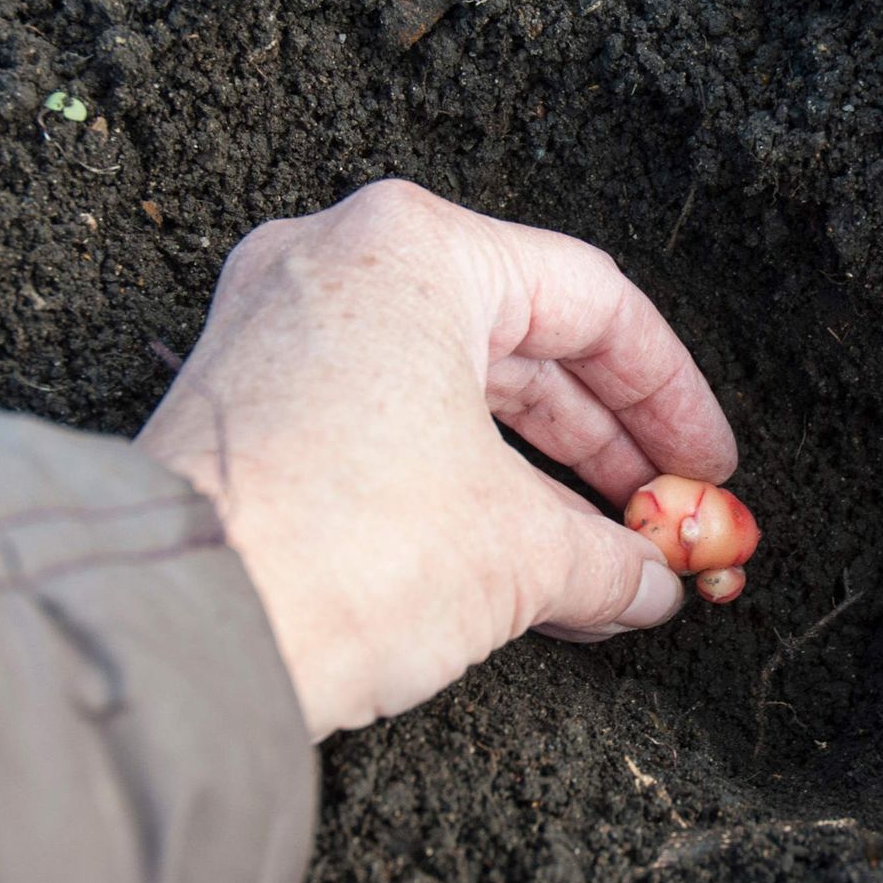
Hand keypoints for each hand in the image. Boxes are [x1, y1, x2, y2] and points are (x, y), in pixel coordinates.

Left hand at [135, 181, 737, 737]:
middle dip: (607, 448)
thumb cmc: (345, 550)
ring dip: (539, 480)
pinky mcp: (245, 408)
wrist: (173, 633)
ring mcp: (278, 332)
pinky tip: (516, 562)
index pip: (591, 303)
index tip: (709, 470)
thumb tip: (652, 585)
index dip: (672, 396)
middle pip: (520, 346)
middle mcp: (335, 264)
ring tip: (607, 558)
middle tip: (667, 517)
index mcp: (412, 249)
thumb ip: (612, 558)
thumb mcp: (518, 551)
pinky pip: (386, 428)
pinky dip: (459, 487)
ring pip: (451, 391)